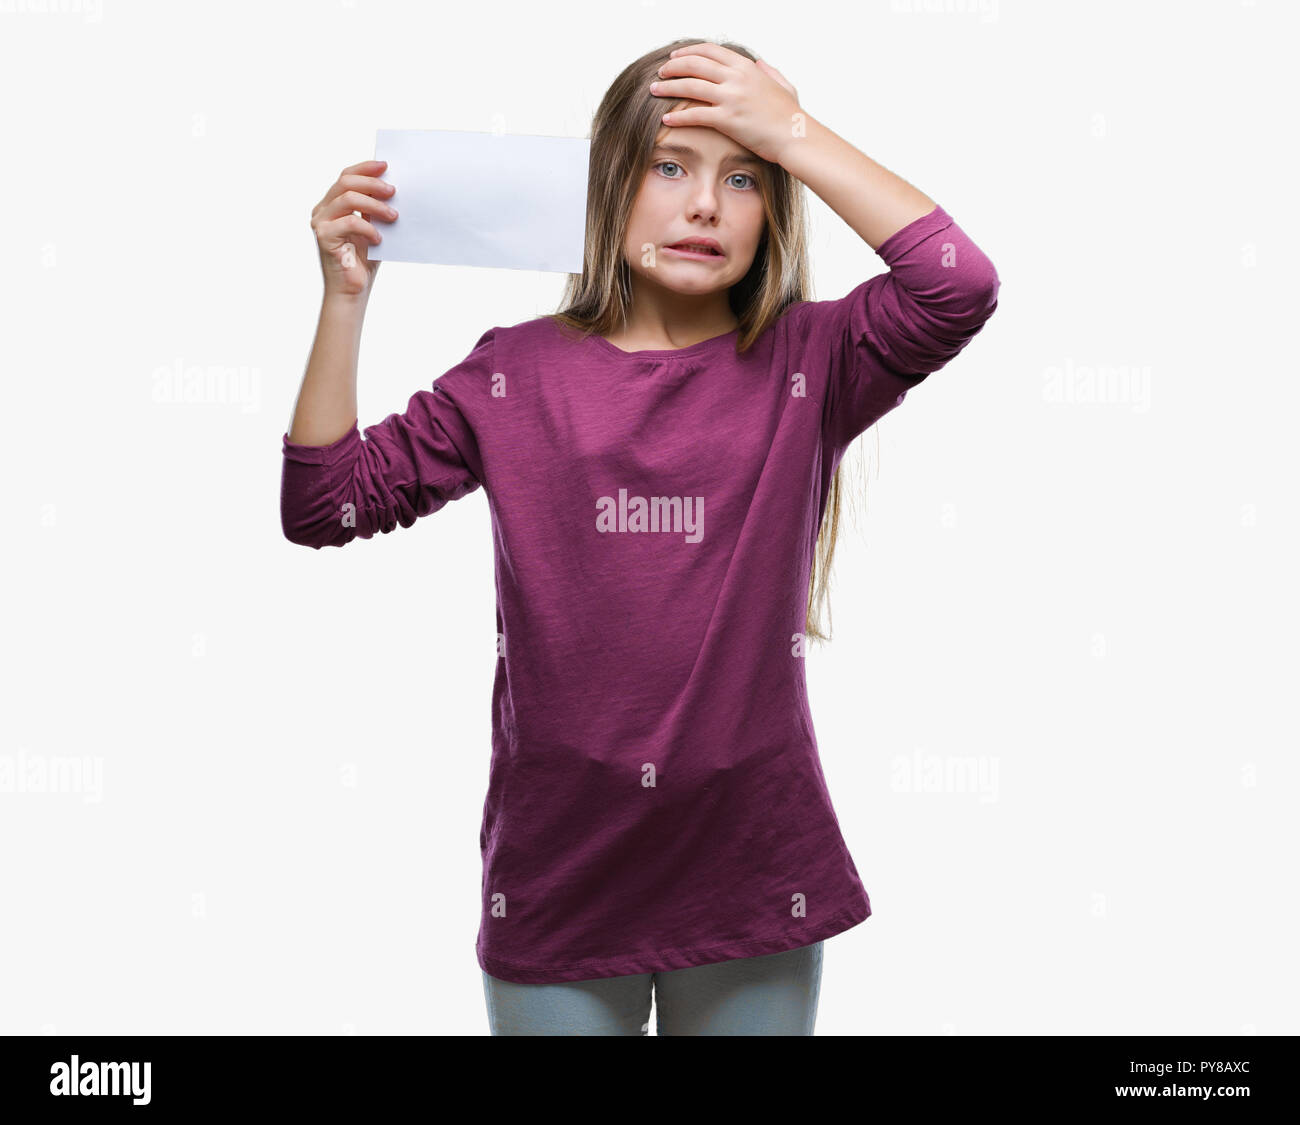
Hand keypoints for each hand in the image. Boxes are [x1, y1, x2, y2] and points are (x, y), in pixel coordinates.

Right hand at [310, 158, 398, 299]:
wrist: (353, 290)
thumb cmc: (364, 261)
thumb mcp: (373, 228)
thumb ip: (375, 208)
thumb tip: (392, 187)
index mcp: (333, 204)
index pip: (346, 176)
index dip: (365, 168)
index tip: (386, 166)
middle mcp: (323, 210)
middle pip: (346, 182)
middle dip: (372, 183)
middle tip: (393, 191)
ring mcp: (320, 222)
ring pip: (348, 198)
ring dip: (375, 205)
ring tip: (393, 216)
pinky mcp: (324, 236)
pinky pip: (349, 222)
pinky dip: (368, 227)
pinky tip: (379, 238)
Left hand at [650, 43, 801, 164]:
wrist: (796, 136)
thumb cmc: (791, 115)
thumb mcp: (783, 85)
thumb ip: (769, 72)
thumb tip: (760, 63)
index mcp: (747, 67)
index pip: (710, 51)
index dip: (689, 52)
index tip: (675, 58)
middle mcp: (737, 78)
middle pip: (695, 64)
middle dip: (673, 67)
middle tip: (660, 74)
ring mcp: (732, 97)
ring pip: (690, 86)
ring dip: (668, 87)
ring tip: (653, 91)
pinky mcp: (728, 119)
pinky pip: (695, 115)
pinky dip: (678, 116)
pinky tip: (666, 118)